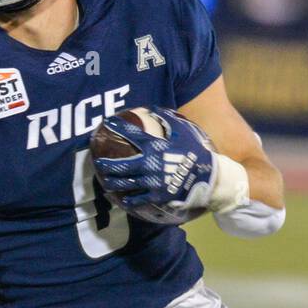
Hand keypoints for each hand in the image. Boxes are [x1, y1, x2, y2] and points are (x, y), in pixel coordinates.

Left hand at [93, 108, 214, 213]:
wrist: (209, 177)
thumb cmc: (195, 152)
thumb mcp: (183, 132)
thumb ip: (168, 119)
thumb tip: (154, 108)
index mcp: (155, 147)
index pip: (132, 134)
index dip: (118, 127)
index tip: (107, 123)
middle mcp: (149, 164)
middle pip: (120, 165)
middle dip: (106, 163)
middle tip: (98, 162)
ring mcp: (151, 182)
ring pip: (125, 183)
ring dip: (112, 181)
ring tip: (105, 180)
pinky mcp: (156, 196)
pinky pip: (137, 198)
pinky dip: (128, 198)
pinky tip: (122, 198)